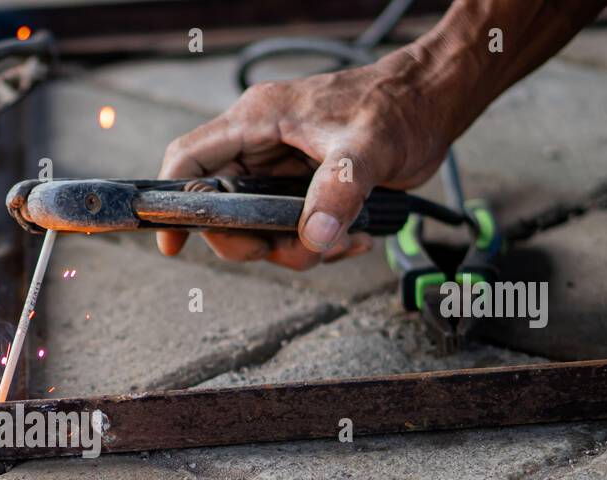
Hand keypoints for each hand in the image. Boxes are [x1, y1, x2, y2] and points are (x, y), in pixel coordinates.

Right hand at [157, 50, 456, 268]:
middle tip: (286, 250)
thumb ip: (339, 190)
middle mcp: (260, 145)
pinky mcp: (300, 188)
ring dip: (291, 249)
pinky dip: (316, 244)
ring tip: (339, 242)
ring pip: (255, 227)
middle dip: (250, 241)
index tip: (173, 243)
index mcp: (258, 122)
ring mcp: (278, 169)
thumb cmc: (400, 106)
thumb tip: (314, 237)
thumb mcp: (370, 146)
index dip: (172, 202)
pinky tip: (352, 238)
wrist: (433, 102)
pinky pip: (289, 230)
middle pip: (220, 209)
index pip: (190, 160)